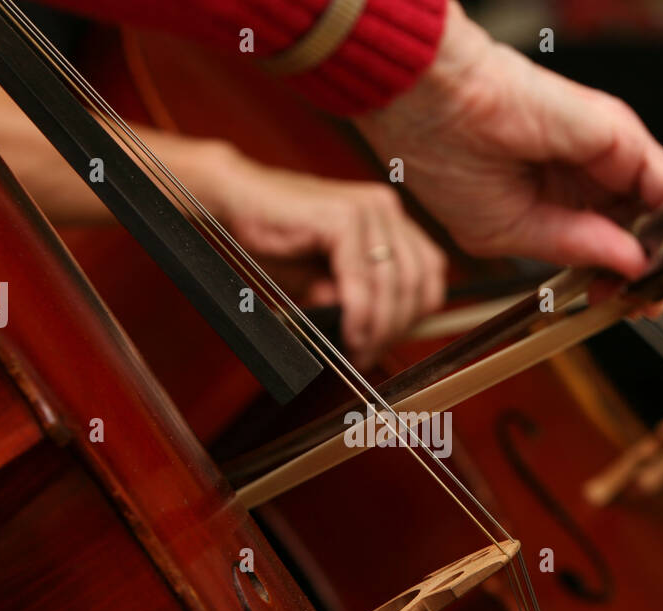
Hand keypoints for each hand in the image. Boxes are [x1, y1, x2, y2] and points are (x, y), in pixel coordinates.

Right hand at [202, 154, 446, 367]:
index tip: (385, 344)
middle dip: (395, 329)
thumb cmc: (275, 240)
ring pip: (394, 284)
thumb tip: (375, 337)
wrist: (233, 202)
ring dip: (378, 328)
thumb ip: (356, 301)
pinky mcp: (345, 216)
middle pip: (417, 282)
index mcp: (389, 219)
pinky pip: (363, 279)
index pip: (428, 273)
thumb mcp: (323, 280)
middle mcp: (386, 209)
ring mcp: (369, 209)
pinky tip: (349, 334)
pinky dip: (359, 314)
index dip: (413, 316)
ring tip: (357, 351)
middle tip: (367, 356)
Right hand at [355, 3, 662, 287]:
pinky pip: (661, 176)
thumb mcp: (512, 228)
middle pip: (632, 225)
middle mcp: (579, 175)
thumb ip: (575, 244)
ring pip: (653, 205)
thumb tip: (629, 264)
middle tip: (654, 302)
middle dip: (649, 266)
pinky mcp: (615, 133)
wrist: (436, 101)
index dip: (619, 274)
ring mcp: (599, 154)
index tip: (632, 304)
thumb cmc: (445, 157)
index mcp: (547, 200)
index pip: (598, 240)